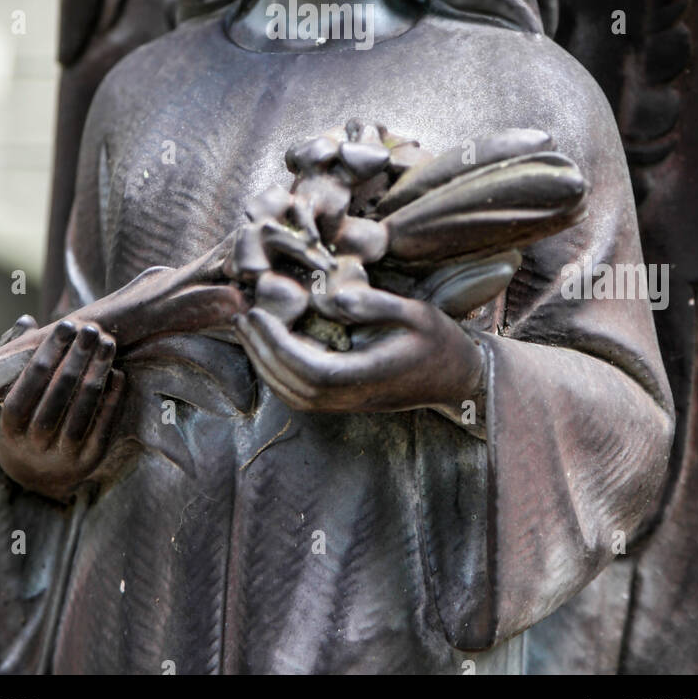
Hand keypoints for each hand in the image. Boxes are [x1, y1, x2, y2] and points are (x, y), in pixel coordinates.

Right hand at [0, 315, 123, 500]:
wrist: (33, 474)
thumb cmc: (18, 420)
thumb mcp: (2, 396)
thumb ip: (11, 357)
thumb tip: (26, 321)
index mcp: (8, 426)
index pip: (30, 384)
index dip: (49, 352)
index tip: (66, 325)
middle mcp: (33, 445)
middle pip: (59, 395)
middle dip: (77, 358)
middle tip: (91, 329)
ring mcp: (61, 456)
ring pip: (83, 410)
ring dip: (97, 373)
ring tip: (108, 343)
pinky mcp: (87, 462)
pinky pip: (102, 426)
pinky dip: (111, 398)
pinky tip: (117, 372)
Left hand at [235, 282, 485, 415]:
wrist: (457, 378)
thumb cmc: (439, 341)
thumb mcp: (415, 313)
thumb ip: (374, 304)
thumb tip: (333, 297)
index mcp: (366, 377)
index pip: (308, 369)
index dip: (276, 344)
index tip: (257, 314)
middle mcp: (351, 397)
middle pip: (291, 385)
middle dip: (260, 351)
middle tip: (240, 315)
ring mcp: (346, 402)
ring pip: (291, 393)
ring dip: (263, 362)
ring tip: (246, 327)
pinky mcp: (343, 399)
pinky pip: (300, 392)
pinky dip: (277, 370)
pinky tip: (268, 343)